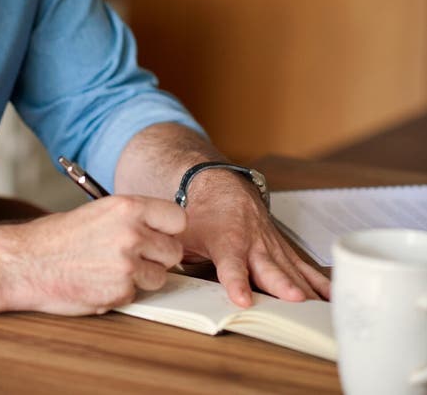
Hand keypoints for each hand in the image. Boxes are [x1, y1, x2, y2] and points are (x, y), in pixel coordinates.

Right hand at [0, 195, 184, 315]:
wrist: (27, 261)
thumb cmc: (59, 236)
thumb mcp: (100, 211)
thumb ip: (133, 219)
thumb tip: (163, 230)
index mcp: (128, 206)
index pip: (178, 218)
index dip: (169, 230)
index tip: (161, 235)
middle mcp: (132, 233)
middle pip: (174, 251)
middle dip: (158, 257)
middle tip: (135, 256)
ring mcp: (127, 264)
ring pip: (159, 276)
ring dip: (141, 277)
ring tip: (111, 268)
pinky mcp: (120, 291)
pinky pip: (136, 294)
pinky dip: (121, 292)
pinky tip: (99, 281)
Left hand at [181, 170, 330, 306]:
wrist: (221, 186)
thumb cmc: (201, 215)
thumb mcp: (182, 232)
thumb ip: (175, 255)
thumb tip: (160, 273)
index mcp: (226, 241)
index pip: (231, 266)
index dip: (236, 282)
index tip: (243, 299)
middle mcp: (252, 244)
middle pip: (269, 268)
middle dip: (282, 284)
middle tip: (295, 299)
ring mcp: (270, 245)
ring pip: (290, 268)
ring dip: (305, 287)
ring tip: (320, 307)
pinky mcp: (282, 248)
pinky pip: (302, 265)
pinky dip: (319, 280)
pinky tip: (332, 296)